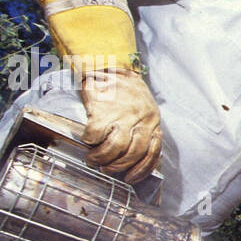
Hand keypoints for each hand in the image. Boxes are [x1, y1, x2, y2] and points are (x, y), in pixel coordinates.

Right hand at [79, 67, 161, 182]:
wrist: (107, 63)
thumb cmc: (124, 90)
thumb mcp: (142, 108)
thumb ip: (141, 129)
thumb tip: (131, 158)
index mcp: (152, 121)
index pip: (152, 152)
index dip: (141, 169)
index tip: (130, 178)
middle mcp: (141, 119)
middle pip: (133, 153)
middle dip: (118, 166)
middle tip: (106, 168)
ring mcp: (123, 115)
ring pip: (115, 149)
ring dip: (102, 158)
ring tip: (93, 159)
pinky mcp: (103, 110)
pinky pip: (96, 135)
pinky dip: (90, 142)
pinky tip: (87, 140)